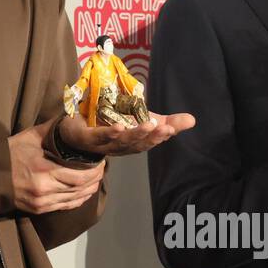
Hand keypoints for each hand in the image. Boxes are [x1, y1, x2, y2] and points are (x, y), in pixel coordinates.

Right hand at [9, 121, 103, 214]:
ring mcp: (42, 202)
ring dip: (89, 190)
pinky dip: (78, 200)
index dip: (95, 170)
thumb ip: (53, 129)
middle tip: (101, 169)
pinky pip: (66, 206)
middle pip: (80, 188)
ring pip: (75, 199)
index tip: (102, 161)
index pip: (79, 175)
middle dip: (95, 179)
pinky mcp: (39, 209)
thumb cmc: (10, 152)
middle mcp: (44, 188)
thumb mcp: (31, 136)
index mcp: (43, 169)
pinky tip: (84, 193)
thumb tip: (72, 119)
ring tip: (96, 180)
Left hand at [56, 108, 194, 156]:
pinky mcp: (87, 137)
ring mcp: (103, 144)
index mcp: (132, 144)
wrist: (75, 130)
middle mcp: (119, 147)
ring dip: (136, 134)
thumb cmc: (110, 126)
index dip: (161, 136)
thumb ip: (166, 122)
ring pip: (122, 141)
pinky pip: (100, 136)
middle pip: (137, 144)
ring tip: (149, 124)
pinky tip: (120, 127)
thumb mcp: (140, 121)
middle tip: (166, 127)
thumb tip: (192, 120)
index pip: (149, 141)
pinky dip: (111, 133)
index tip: (173, 127)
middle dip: (152, 136)